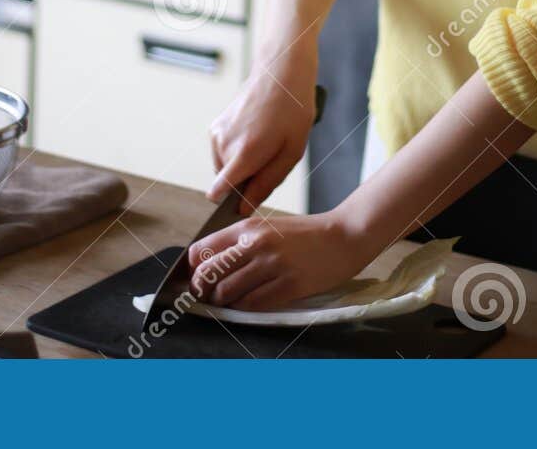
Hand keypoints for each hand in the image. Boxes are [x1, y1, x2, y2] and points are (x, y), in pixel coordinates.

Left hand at [187, 210, 376, 309]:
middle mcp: (255, 244)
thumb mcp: (268, 227)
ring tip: (229, 303)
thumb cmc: (305, 234)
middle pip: (207, 274)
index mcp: (247, 227)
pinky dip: (244, 309)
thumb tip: (210, 265)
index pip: (201, 250)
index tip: (197, 279)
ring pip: (227, 292)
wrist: (344, 236)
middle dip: (201, 290)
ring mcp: (272, 265)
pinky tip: (248, 305)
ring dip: (223, 303)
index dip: (192, 270)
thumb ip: (241, 242)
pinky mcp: (288, 285)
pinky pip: (252, 304)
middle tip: (207, 297)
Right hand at [207, 52, 318, 210]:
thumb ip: (266, 184)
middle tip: (270, 160)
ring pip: (224, 168)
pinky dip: (236, 152)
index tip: (242, 205)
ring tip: (264, 143)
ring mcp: (216, 134)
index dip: (229, 204)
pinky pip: (222, 153)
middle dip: (245, 180)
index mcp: (245, 153)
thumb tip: (244, 207)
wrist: (280, 74)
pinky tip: (255, 135)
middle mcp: (224, 144)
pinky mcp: (215, 126)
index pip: (218, 192)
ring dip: (241, 165)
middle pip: (226, 183)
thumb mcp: (291, 153)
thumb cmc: (292, 112)